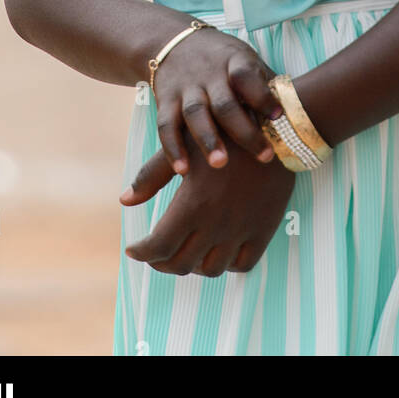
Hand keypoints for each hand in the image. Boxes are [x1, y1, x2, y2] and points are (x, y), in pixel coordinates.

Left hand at [120, 132, 295, 276]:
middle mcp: (216, 224)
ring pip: (211, 269)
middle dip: (161, 262)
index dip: (142, 252)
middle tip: (156, 254)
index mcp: (192, 204)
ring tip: (186, 251)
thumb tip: (124, 199)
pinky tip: (217, 250)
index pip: (158, 246)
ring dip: (193, 265)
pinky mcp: (264, 230)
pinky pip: (242, 265)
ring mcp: (242, 230)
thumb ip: (152, 176)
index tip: (135, 249)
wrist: (274, 129)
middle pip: (180, 263)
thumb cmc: (222, 132)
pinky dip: (226, 264)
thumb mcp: (184, 148)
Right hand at [150, 23, 282, 174]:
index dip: (263, 96)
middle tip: (265, 156)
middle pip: (225, 102)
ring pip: (196, 114)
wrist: (175, 41)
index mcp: (234, 62)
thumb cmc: (224, 60)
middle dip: (244, 131)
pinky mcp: (165, 100)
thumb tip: (298, 113)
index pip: (248, 77)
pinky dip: (173, 149)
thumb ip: (266, 85)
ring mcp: (186, 88)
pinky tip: (183, 171)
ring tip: (220, 164)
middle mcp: (209, 74)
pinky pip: (166, 126)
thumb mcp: (246, 60)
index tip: (280, 117)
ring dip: (207, 140)